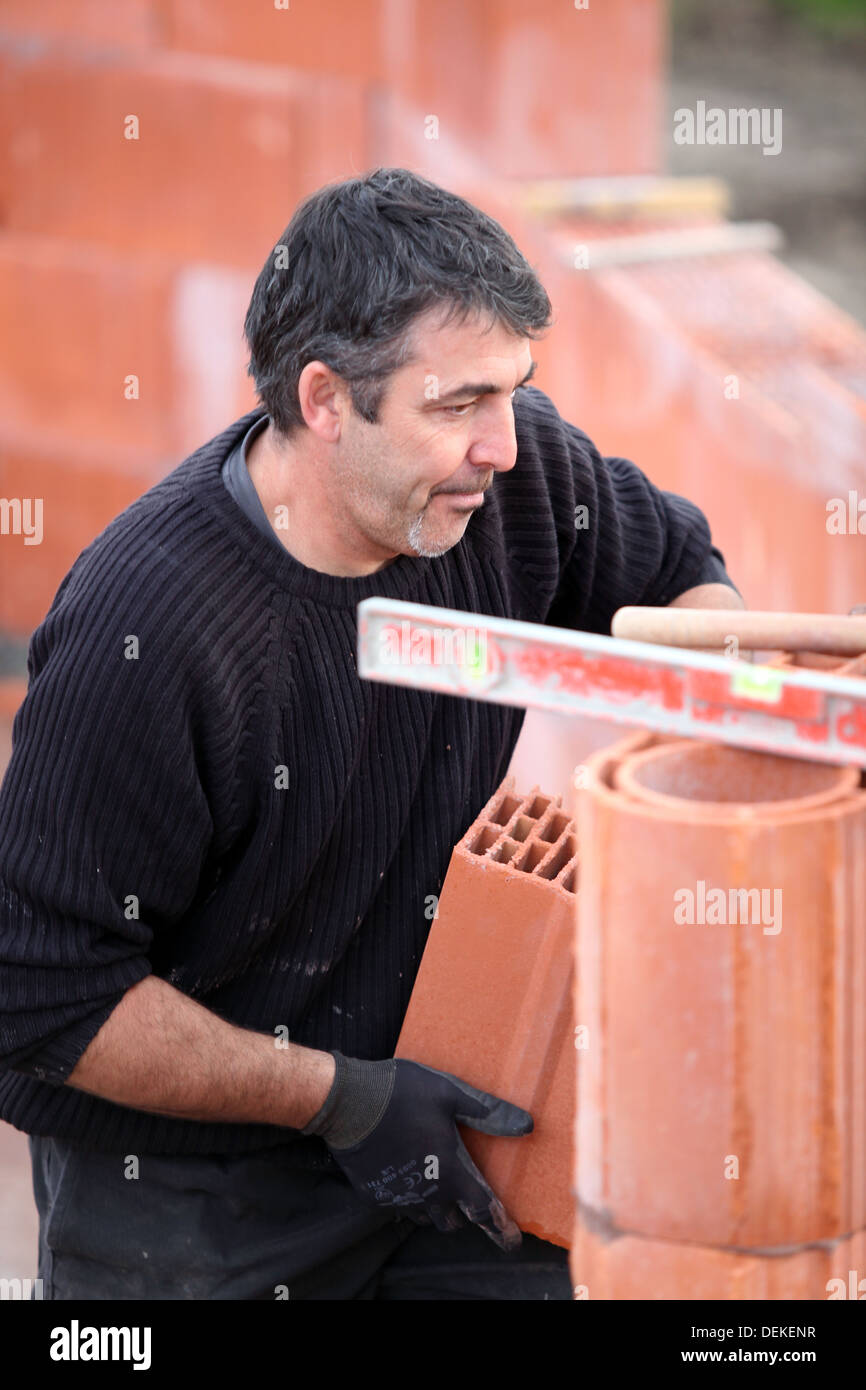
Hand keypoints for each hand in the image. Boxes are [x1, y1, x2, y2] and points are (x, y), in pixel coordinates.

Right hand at [302, 1053, 531, 1249]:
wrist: (347, 1101)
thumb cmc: (402, 1093)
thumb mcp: (450, 1094)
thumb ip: (489, 1113)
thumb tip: (527, 1125)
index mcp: (449, 1172)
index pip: (483, 1210)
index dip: (501, 1228)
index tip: (512, 1242)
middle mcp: (426, 1193)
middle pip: (452, 1222)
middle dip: (462, 1214)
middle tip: (465, 1197)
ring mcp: (398, 1196)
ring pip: (424, 1217)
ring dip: (434, 1206)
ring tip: (434, 1182)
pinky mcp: (374, 1193)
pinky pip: (398, 1204)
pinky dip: (407, 1194)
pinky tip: (404, 1170)